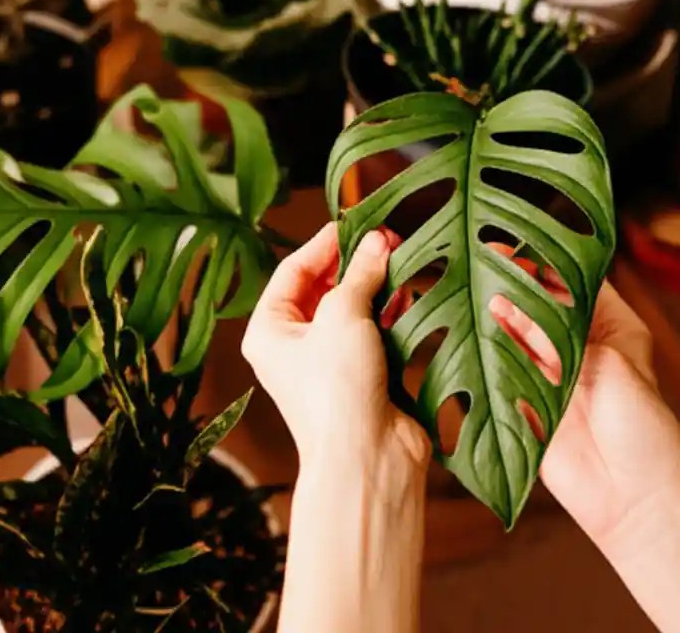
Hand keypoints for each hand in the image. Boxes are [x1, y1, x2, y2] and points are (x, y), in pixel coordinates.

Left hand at [242, 222, 430, 471]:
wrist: (367, 457)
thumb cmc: (337, 389)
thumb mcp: (343, 315)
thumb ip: (360, 272)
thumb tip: (377, 240)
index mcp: (270, 330)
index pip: (293, 270)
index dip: (324, 243)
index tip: (356, 221)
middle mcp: (295, 346)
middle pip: (325, 288)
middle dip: (356, 263)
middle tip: (388, 238)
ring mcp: (331, 363)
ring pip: (354, 310)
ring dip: (378, 285)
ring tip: (403, 259)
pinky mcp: (364, 377)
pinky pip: (376, 333)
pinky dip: (392, 313)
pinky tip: (409, 293)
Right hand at [489, 275, 679, 545]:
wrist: (634, 498)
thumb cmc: (643, 429)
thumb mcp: (610, 365)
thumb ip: (559, 333)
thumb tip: (509, 303)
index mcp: (610, 326)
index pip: (572, 280)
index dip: (541, 261)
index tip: (507, 243)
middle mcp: (578, 346)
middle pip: (537, 305)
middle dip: (509, 287)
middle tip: (474, 266)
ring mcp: (550, 376)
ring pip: (515, 337)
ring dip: (492, 320)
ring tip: (464, 296)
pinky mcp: (527, 406)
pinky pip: (499, 375)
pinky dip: (481, 358)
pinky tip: (462, 337)